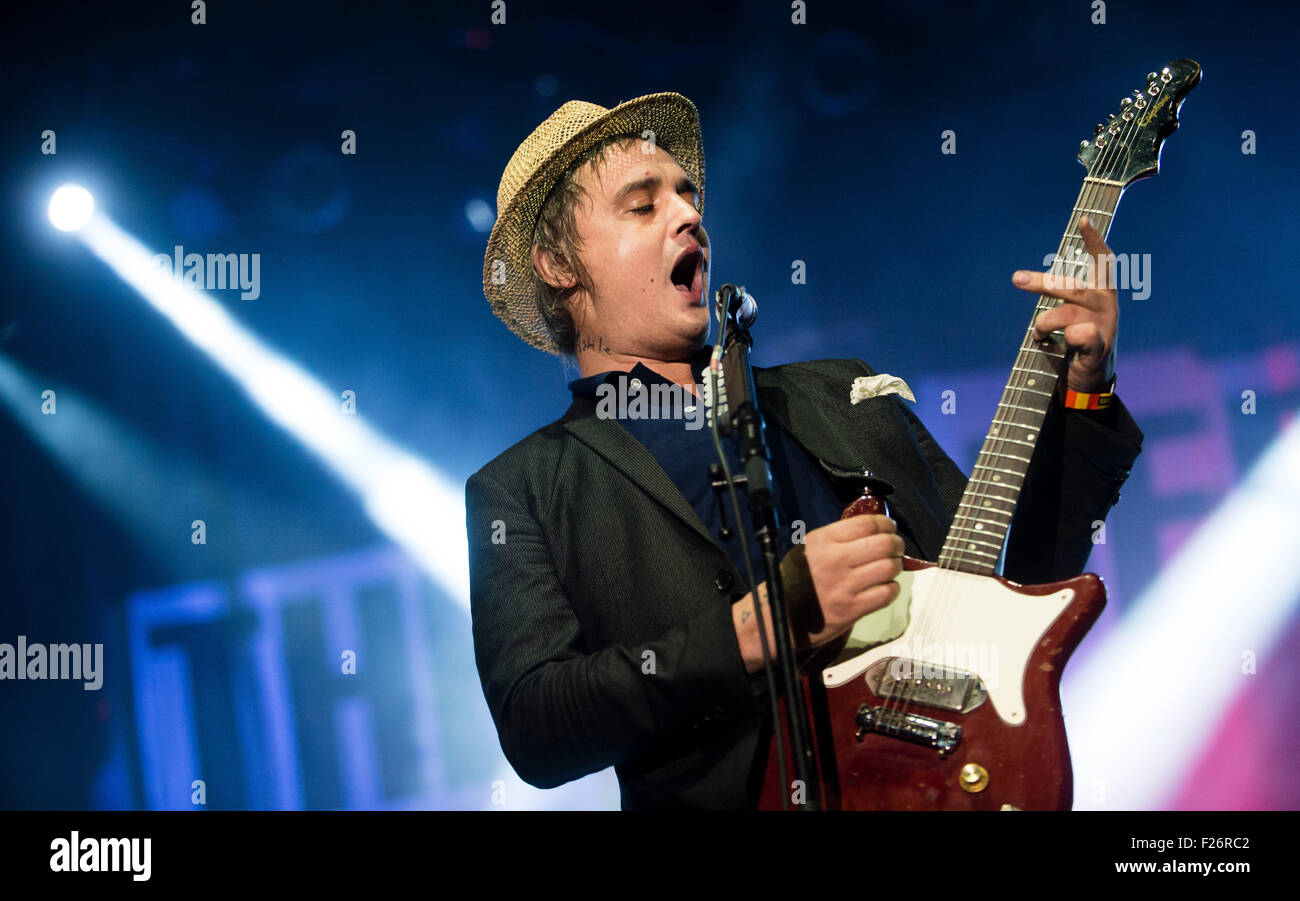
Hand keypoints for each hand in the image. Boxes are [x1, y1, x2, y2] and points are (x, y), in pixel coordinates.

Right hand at [733, 515, 903, 672]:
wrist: (778, 618)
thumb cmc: (793, 582)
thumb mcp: (807, 551)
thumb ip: (836, 540)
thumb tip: (872, 531)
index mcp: (822, 541)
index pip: (866, 524)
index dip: (885, 524)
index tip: (890, 528)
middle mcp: (834, 559)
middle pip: (883, 544)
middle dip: (897, 544)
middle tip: (897, 548)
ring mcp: (844, 585)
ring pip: (889, 567)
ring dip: (896, 566)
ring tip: (891, 568)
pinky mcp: (851, 609)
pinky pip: (886, 594)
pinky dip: (892, 589)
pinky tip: (886, 588)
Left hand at [1012, 216, 1117, 393]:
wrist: (1092, 378)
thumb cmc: (1078, 340)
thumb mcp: (1072, 312)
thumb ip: (1060, 294)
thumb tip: (1021, 276)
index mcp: (1103, 292)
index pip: (1103, 261)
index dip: (1094, 240)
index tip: (1085, 219)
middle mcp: (1106, 304)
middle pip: (1072, 287)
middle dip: (1041, 283)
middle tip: (1016, 278)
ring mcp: (1105, 325)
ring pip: (1064, 314)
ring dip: (1043, 324)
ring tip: (1039, 334)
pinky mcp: (1100, 347)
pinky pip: (1078, 335)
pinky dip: (1063, 339)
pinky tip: (1063, 345)